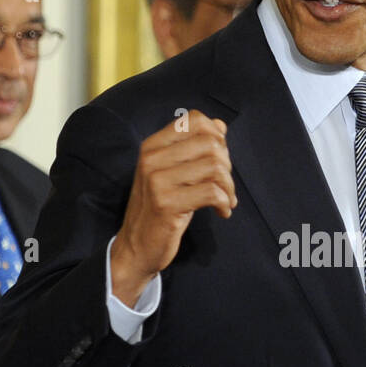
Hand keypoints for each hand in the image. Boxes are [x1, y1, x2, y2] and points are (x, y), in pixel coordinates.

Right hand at [109, 110, 235, 304]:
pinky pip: (211, 193)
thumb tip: (221, 125)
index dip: (217, 137)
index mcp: (152, 146)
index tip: (220, 160)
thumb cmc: (160, 208)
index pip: (195, 120)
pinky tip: (222, 212)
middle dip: (228, 165)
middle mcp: (152, 158)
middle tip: (225, 185)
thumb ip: (194, 149)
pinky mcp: (166, 204)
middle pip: (210, 143)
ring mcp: (157, 181)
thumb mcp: (173, 173)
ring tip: (226, 200)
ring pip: (214, 167)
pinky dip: (225, 202)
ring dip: (229, 186)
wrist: (136, 247)